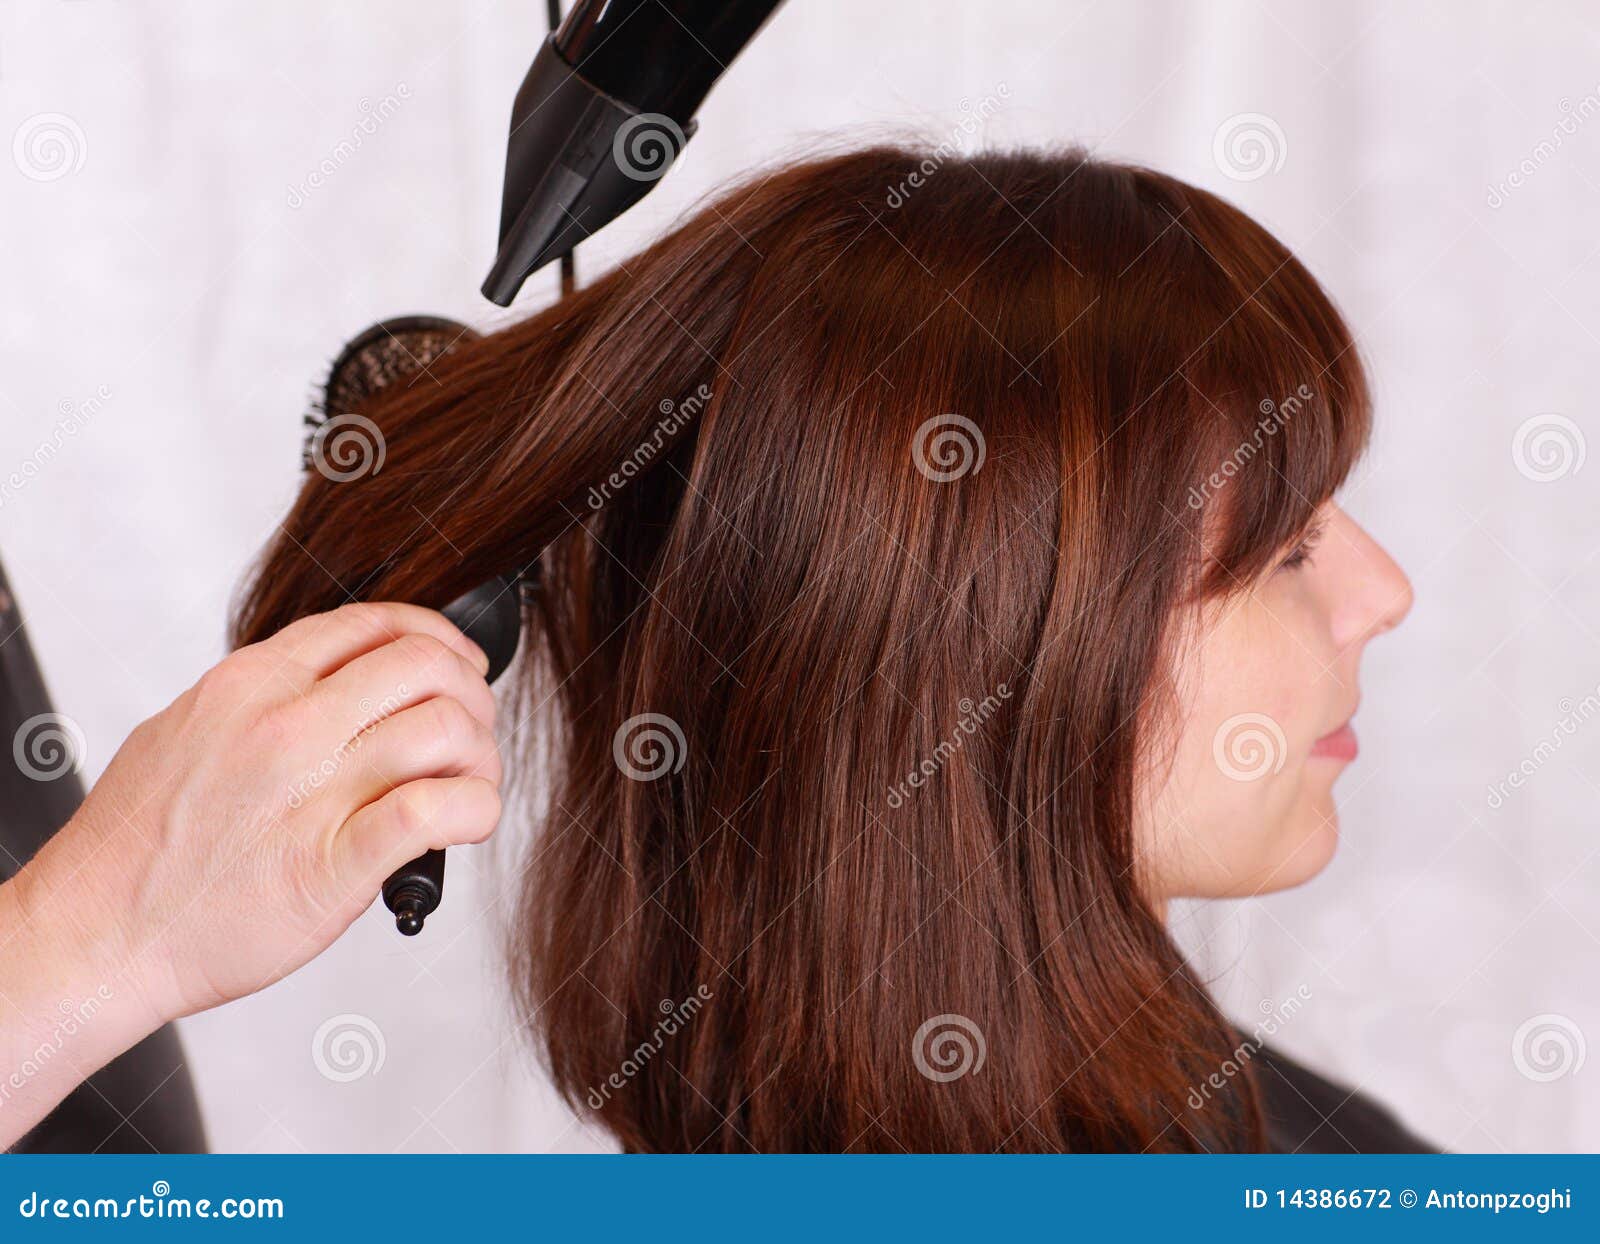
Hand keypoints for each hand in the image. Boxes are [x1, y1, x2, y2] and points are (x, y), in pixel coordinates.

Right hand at [14, 601, 503, 1026]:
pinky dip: (475, 810)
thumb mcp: (184, 732)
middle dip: (471, 691)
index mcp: (251, 684)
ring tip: (469, 783)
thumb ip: (257, 701)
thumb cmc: (134, 850)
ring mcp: (314, 790)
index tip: (454, 663)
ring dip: (481, 754)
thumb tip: (322, 688)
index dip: (434, 637)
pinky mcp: (337, 861)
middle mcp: (287, 724)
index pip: (372, 624)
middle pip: (425, 665)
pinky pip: (437, 810)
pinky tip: (465, 824)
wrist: (96, 935)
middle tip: (472, 729)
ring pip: (446, 727)